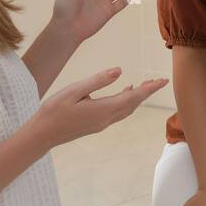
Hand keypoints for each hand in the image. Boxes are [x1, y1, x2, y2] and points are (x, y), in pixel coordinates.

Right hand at [29, 67, 167, 148]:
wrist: (42, 135)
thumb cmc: (54, 110)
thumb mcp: (74, 91)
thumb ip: (97, 81)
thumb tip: (119, 71)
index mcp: (104, 109)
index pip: (134, 97)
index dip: (150, 88)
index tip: (163, 80)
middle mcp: (106, 118)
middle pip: (133, 103)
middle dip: (147, 92)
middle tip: (159, 80)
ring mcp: (101, 123)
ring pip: (127, 109)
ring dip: (137, 97)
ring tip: (145, 85)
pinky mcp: (96, 125)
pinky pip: (118, 112)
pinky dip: (126, 101)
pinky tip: (124, 92)